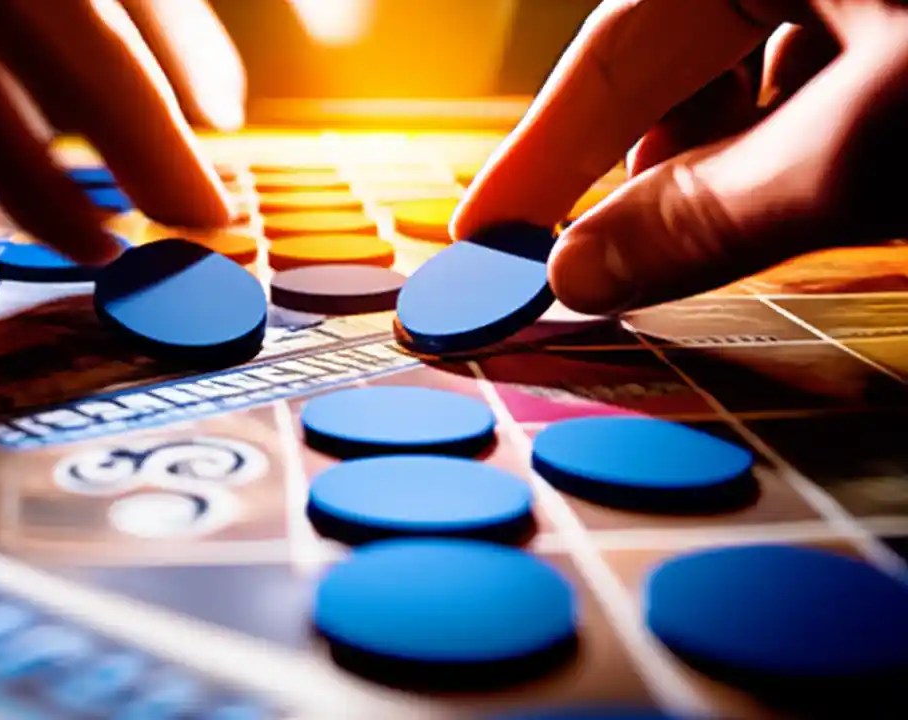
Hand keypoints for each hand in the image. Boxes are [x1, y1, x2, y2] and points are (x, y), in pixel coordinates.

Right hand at [452, 0, 907, 314]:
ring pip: (763, 71)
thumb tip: (576, 277)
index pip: (615, 46)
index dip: (544, 153)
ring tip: (762, 220)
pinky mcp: (901, 17)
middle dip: (657, 164)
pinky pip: (836, 67)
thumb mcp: (870, 144)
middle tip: (619, 262)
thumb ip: (714, 214)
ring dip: (744, 156)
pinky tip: (838, 179)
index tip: (485, 239)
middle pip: (685, 59)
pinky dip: (816, 134)